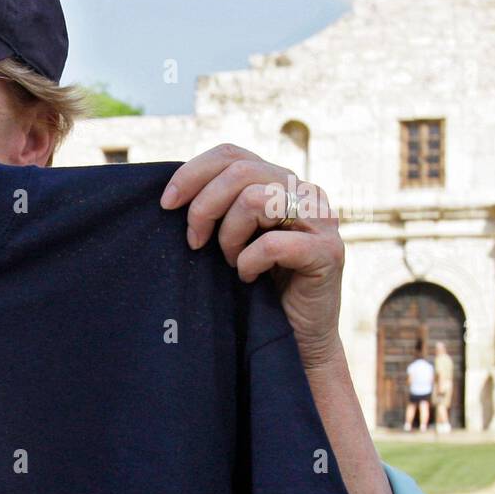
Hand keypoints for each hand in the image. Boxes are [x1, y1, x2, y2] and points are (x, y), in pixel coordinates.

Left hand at [160, 143, 345, 369]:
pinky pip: (273, 243)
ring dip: (230, 236)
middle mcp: (304, 192)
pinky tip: (248, 277)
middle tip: (195, 243)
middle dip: (204, 207)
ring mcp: (322, 219)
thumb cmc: (253, 289)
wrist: (292, 339)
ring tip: (230, 262)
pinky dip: (250, 262)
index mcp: (278, 183)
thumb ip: (216, 208)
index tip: (166, 204)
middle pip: (241, 171)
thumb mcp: (228, 238)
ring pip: (257, 200)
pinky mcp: (329, 251)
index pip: (232, 154)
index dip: (192, 173)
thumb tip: (170, 192)